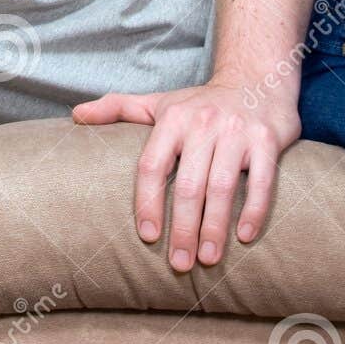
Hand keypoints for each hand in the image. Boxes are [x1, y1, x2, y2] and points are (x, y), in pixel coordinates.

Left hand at [72, 79, 300, 270]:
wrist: (256, 79)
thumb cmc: (200, 103)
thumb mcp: (159, 102)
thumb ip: (118, 108)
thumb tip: (76, 115)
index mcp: (173, 118)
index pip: (152, 165)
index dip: (146, 202)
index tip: (147, 236)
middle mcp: (204, 123)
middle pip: (189, 185)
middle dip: (182, 228)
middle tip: (178, 264)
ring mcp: (237, 132)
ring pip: (223, 187)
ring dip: (214, 228)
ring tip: (207, 259)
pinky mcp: (268, 141)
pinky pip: (261, 181)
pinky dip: (254, 210)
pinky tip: (244, 237)